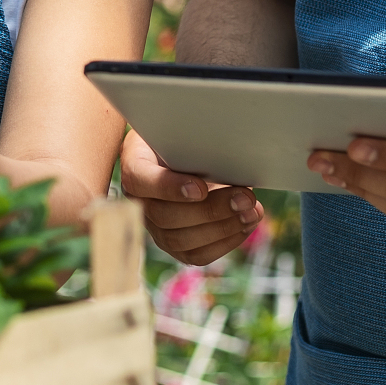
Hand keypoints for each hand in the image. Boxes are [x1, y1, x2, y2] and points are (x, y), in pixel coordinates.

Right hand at [120, 129, 263, 265]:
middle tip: (244, 197)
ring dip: (223, 228)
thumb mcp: (184, 130)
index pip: (139, 179)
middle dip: (210, 211)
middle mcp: (138, 200)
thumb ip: (196, 142)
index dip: (169, 188)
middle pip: (164, 216)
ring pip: (180, 240)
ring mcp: (153, 227)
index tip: (201, 188)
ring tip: (251, 212)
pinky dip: (225, 242)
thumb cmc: (184, 138)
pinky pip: (196, 254)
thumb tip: (229, 154)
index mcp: (134, 164)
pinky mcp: (173, 245)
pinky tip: (245, 225)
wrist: (182, 155)